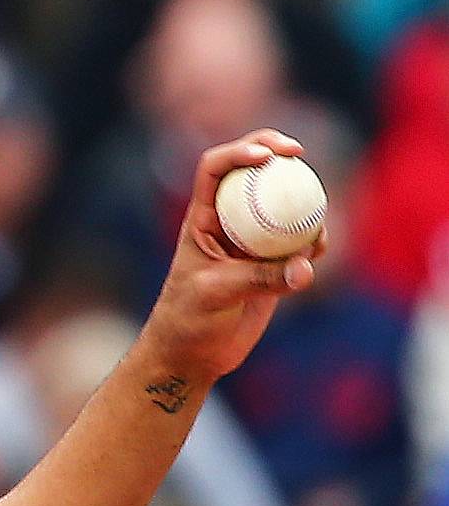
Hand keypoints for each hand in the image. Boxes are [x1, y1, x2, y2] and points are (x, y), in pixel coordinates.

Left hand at [133, 129, 326, 397]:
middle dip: (276, 152)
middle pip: (254, 172)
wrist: (193, 354)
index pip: (214, 169)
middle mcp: (228, 222)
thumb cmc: (187, 321)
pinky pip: (301, 242)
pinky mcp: (274, 264)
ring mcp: (253, 241)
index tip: (265, 155)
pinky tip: (318, 251)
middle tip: (298, 153)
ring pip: (284, 205)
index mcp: (202, 218)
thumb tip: (305, 268)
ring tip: (313, 230)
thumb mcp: (217, 295)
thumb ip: (260, 278)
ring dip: (303, 202)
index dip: (238, 151)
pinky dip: (313, 241)